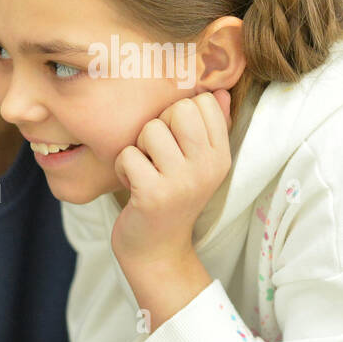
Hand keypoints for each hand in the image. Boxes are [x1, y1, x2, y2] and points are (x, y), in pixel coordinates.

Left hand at [111, 90, 232, 270]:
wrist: (156, 250)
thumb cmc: (170, 199)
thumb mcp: (197, 165)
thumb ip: (210, 127)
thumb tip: (220, 91)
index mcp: (221, 155)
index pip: (203, 102)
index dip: (177, 115)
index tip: (173, 143)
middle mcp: (208, 167)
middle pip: (179, 109)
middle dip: (157, 126)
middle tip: (155, 156)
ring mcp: (182, 181)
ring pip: (150, 129)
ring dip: (137, 149)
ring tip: (144, 172)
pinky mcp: (153, 194)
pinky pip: (128, 155)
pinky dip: (121, 168)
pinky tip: (132, 186)